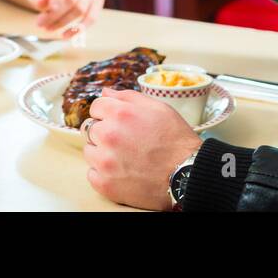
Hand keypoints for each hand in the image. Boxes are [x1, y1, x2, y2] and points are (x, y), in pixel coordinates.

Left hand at [83, 88, 202, 210]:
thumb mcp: (158, 108)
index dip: (107, 113)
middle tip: (124, 141)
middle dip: (104, 132)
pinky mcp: (105, 184)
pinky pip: (92, 174)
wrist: (187, 174)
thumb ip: (128, 97)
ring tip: (124, 157)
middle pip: (91, 129)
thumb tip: (105, 93)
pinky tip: (121, 172)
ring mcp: (105, 162)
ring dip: (102, 153)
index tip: (117, 122)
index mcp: (119, 114)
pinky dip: (103, 174)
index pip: (96, 107)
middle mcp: (108, 136)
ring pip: (90, 152)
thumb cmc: (176, 140)